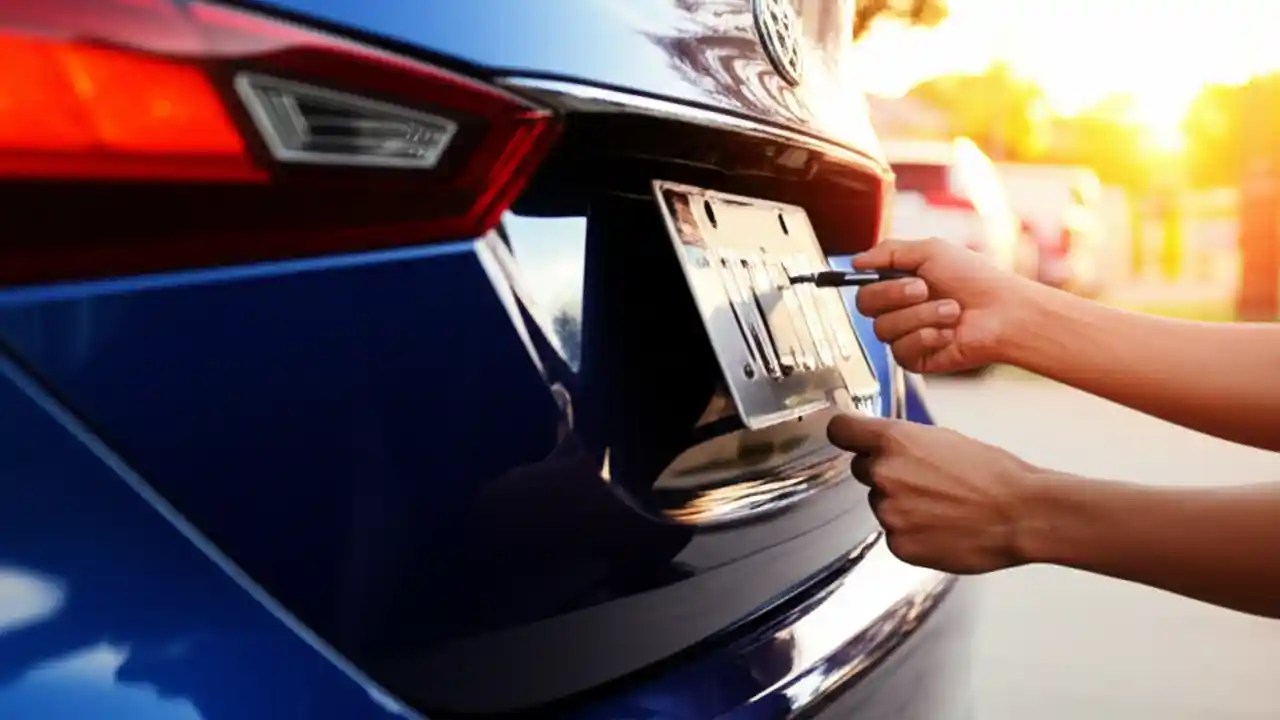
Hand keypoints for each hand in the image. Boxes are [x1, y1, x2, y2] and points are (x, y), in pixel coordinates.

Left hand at [827, 413, 1037, 573]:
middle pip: (862, 470)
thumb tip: (883, 446)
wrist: (1021, 514)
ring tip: (943, 506)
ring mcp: (888, 513)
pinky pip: (895, 534)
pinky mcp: (898, 545)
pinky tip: (943, 527)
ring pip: (881, 504)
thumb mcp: (943, 439)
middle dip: (884, 473)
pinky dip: (913, 532)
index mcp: (892, 441)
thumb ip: (903, 442)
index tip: (849, 438)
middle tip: (923, 479)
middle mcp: (883, 475)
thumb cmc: (993, 473)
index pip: (840, 431)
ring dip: (901, 505)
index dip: (847, 434)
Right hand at [853, 238, 1043, 372]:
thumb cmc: (976, 279)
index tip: (878, 273)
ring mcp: (908, 335)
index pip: (864, 285)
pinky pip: (901, 350)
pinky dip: (927, 337)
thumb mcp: (931, 251)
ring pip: (884, 329)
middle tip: (923, 288)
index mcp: (901, 284)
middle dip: (894, 294)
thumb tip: (856, 261)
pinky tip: (949, 333)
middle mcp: (901, 310)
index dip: (869, 281)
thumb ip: (889, 252)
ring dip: (921, 315)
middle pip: (865, 305)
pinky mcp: (917, 358)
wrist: (1004, 312)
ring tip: (951, 311)